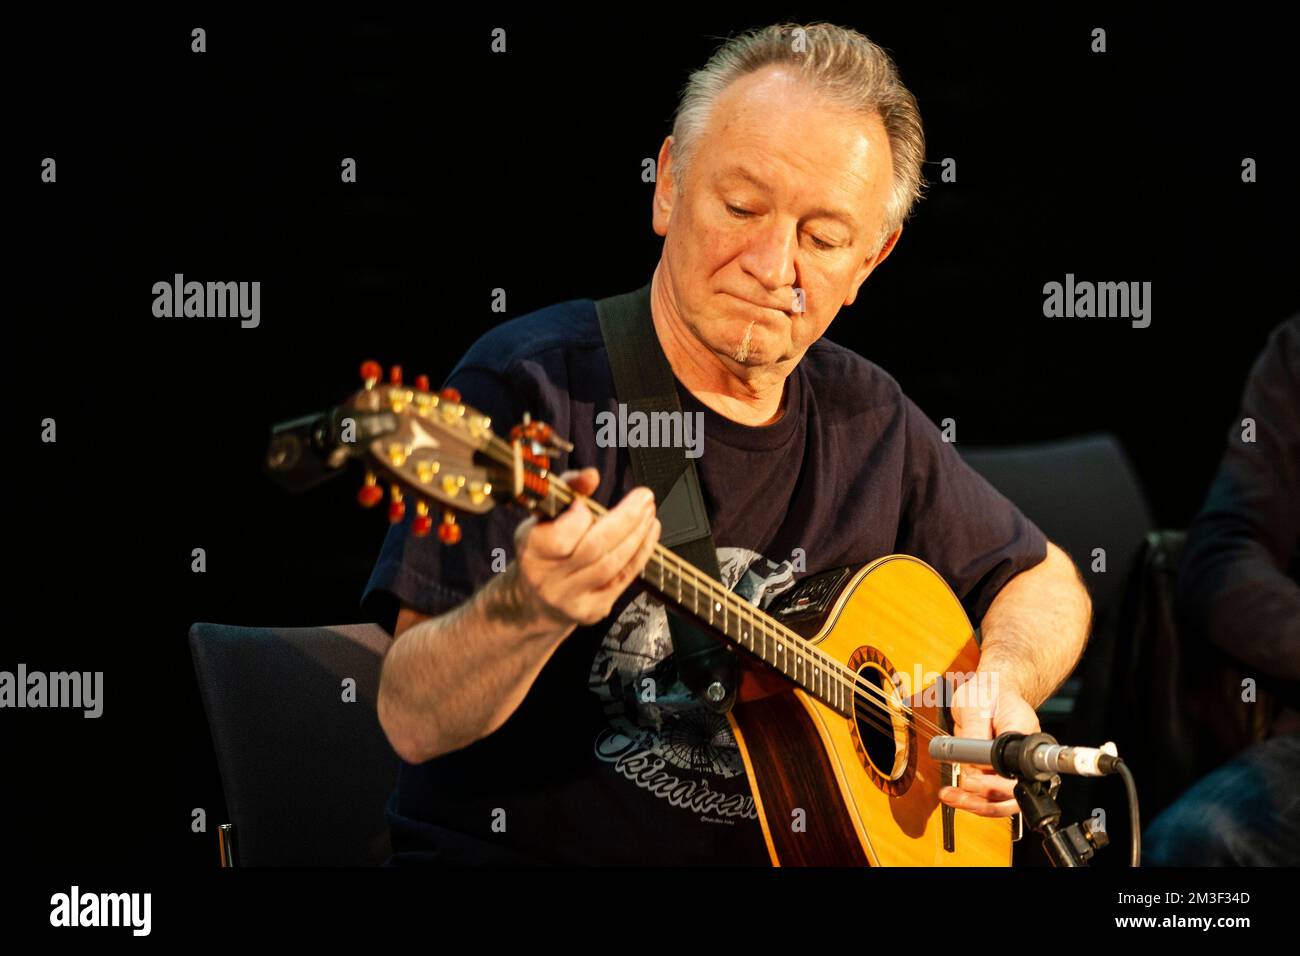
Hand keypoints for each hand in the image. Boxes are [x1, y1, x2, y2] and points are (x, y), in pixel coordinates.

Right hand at [511, 468, 660, 628]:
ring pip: (613, 564)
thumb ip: (566, 491)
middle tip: (644, 496)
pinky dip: (641, 553)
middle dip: (626, 519)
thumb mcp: (542, 517)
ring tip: (649, 512)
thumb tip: (591, 476)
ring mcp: (571, 599)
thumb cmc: (541, 550)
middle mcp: (548, 579)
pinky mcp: (592, 610)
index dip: (580, 517)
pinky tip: (650, 532)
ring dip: (638, 535)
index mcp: (531, 552)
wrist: (533, 601)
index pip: (562, 536)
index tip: (585, 504)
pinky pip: (623, 578)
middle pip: (594, 548)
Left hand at [938, 673, 1039, 817]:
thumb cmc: (988, 693)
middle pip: (1014, 795)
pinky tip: (953, 795)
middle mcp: (1022, 756)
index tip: (975, 780)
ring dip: (975, 804)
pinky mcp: (999, 774)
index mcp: (1024, 735)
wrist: (991, 692)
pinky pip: (989, 795)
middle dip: (986, 801)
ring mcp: (1012, 768)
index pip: (1018, 770)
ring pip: (1001, 801)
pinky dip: (971, 798)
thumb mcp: (975, 704)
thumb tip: (972, 761)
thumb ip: (975, 734)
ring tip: (952, 797)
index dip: (997, 782)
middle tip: (962, 792)